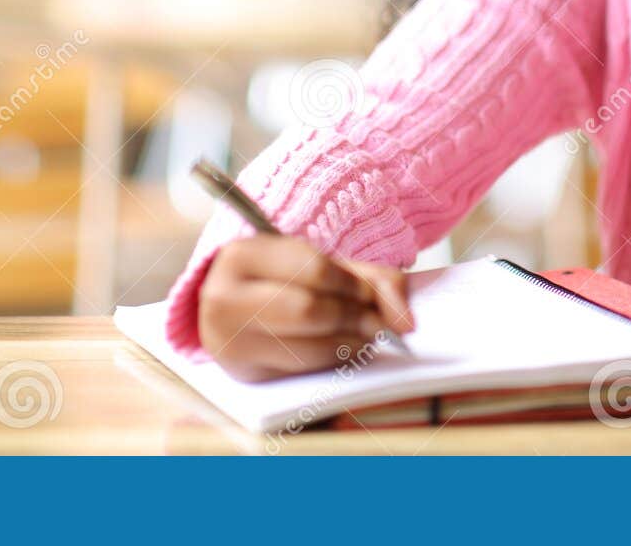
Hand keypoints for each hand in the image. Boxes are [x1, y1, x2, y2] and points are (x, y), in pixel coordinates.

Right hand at [197, 234, 414, 381]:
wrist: (233, 307)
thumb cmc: (284, 280)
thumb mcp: (323, 264)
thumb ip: (373, 280)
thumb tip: (406, 323)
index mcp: (240, 256)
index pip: (312, 270)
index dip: (353, 285)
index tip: (371, 294)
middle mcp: (224, 300)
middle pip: (309, 312)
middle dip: (354, 318)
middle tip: (379, 323)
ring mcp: (229, 342)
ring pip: (307, 349)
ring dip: (350, 345)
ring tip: (364, 335)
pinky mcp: (244, 374)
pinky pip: (302, 371)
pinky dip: (333, 362)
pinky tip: (342, 349)